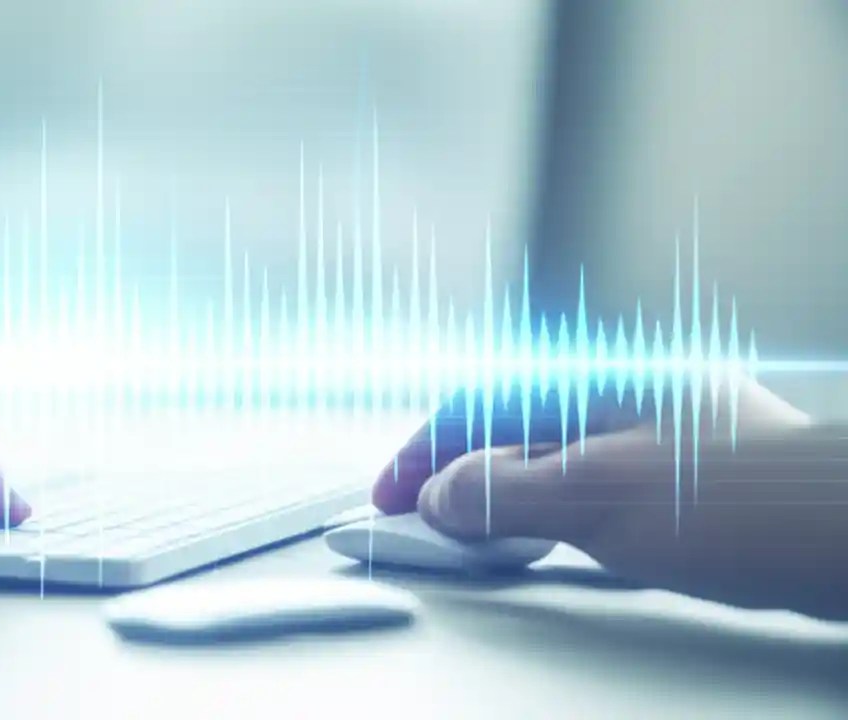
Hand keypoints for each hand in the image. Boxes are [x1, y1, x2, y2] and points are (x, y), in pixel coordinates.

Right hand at [373, 373, 847, 619]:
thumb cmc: (749, 502)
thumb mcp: (598, 498)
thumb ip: (505, 491)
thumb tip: (443, 495)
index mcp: (596, 375)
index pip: (481, 398)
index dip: (424, 448)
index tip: (395, 493)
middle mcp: (621, 392)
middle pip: (508, 420)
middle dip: (455, 466)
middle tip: (422, 514)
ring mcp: (651, 430)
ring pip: (546, 450)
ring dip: (498, 489)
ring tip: (470, 532)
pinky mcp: (675, 470)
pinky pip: (585, 477)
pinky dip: (545, 505)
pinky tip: (542, 535)